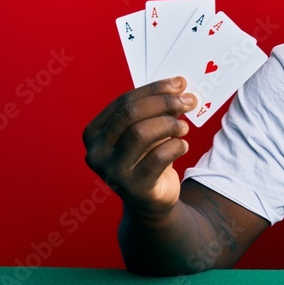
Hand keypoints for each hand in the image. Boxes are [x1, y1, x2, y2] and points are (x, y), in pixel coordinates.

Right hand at [83, 78, 196, 214]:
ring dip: (169, 124)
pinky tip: (183, 145)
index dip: (153, 90)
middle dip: (163, 103)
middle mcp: (96, 152)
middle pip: (130, 115)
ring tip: (185, 127)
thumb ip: (157, 111)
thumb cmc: (148, 159)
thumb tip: (179, 86)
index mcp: (94, 133)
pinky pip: (157, 158)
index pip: (123, 102)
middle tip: (189, 100)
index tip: (179, 83)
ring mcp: (111, 171)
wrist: (151, 201)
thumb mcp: (148, 133)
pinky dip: (175, 147)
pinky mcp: (132, 187)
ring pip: (140, 134)